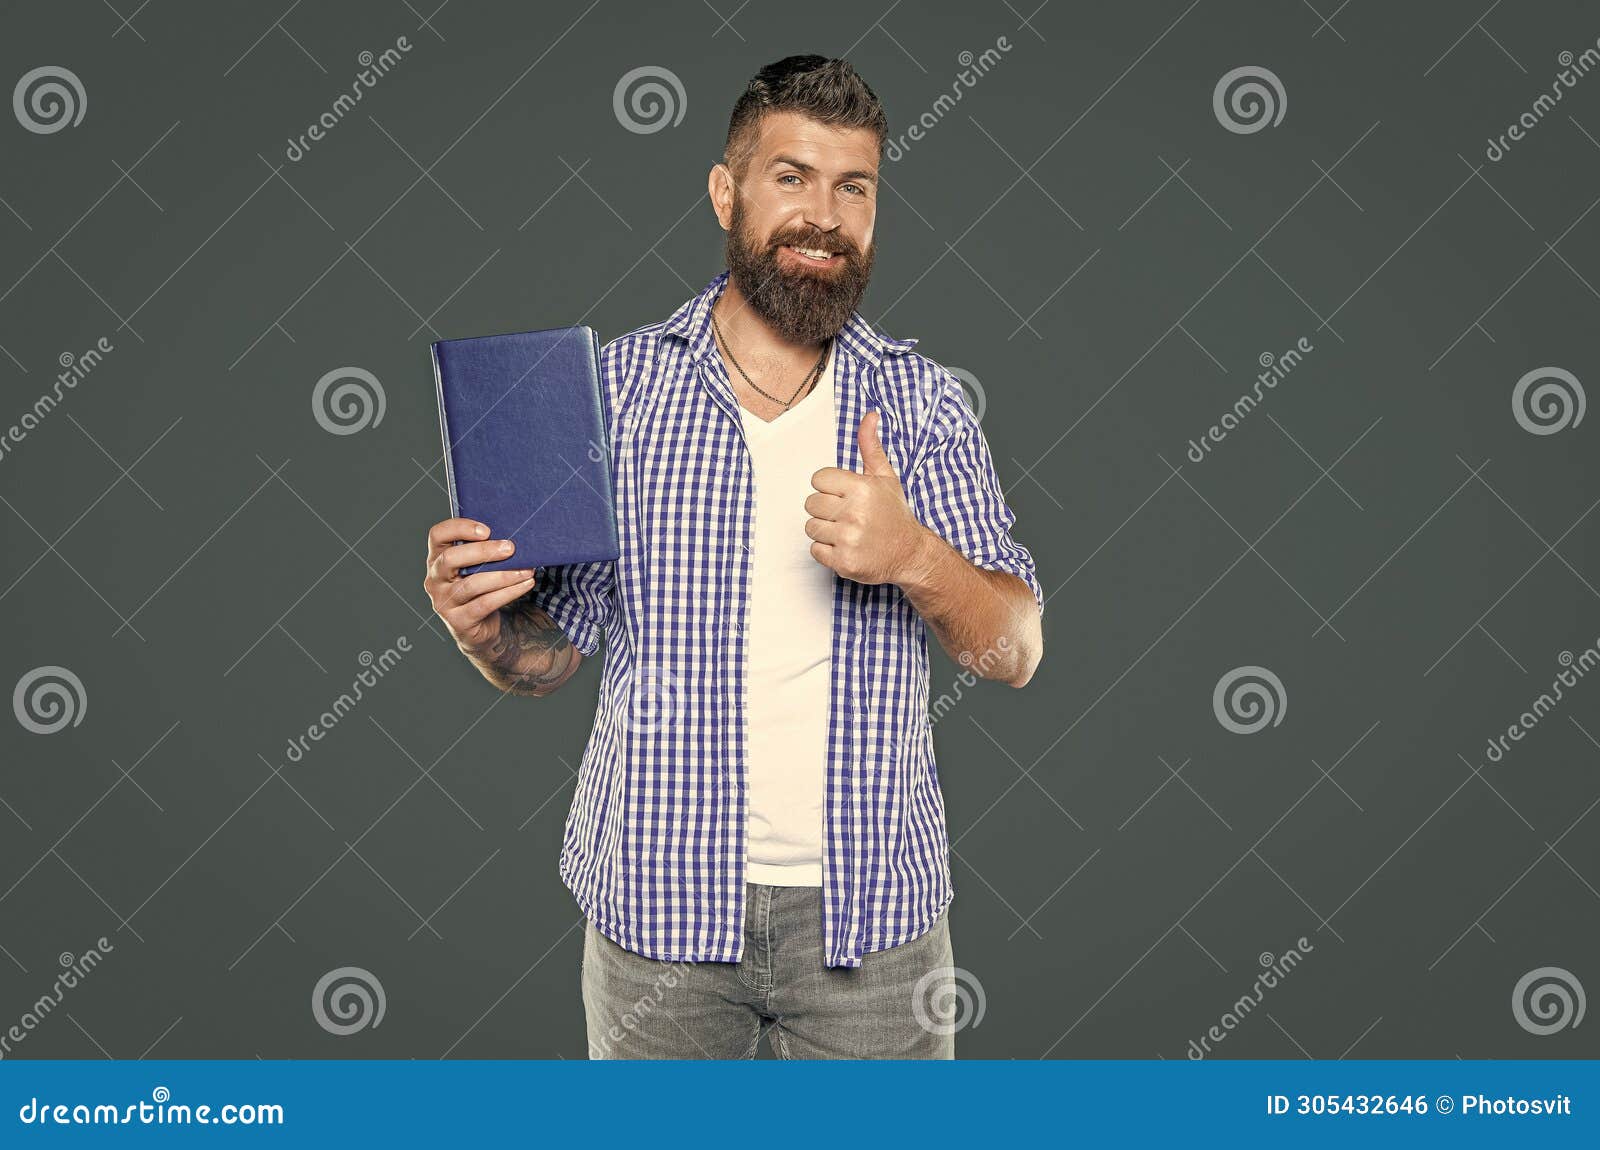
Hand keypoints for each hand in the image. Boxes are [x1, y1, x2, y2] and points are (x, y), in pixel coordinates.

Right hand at [423, 518, 537, 649]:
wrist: (480, 627)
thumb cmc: (481, 587)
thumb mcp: (476, 567)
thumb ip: (483, 550)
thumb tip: (513, 532)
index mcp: (436, 559)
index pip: (437, 535)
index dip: (459, 528)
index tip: (487, 530)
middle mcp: (434, 579)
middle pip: (451, 558)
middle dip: (483, 551)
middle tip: (510, 548)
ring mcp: (444, 602)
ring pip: (471, 584)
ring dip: (503, 575)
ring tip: (526, 570)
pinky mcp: (459, 621)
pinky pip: (485, 604)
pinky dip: (509, 592)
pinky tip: (526, 584)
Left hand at [805, 410, 930, 585]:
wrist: (910, 553)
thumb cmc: (894, 514)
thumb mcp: (884, 477)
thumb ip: (870, 446)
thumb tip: (870, 416)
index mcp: (861, 488)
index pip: (818, 479)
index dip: (829, 487)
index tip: (844, 495)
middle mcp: (854, 513)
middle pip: (811, 503)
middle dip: (826, 509)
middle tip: (846, 515)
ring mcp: (848, 539)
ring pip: (810, 527)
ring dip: (824, 530)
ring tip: (846, 531)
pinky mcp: (843, 562)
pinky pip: (815, 550)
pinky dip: (826, 550)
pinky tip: (845, 546)